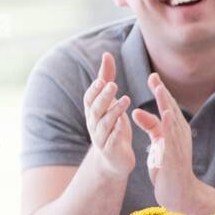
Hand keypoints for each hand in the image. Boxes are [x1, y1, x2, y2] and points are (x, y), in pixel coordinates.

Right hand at [82, 51, 134, 179]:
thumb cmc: (111, 125)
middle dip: (103, 97)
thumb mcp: (108, 101)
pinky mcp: (111, 149)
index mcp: (93, 111)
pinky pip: (113, 139)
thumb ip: (106, 79)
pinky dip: (117, 131)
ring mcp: (101, 137)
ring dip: (113, 111)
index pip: (89, 98)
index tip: (102, 80)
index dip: (94, 90)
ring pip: (104, 123)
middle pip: (95, 109)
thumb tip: (106, 55)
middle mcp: (93, 123)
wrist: (113, 159)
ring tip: (125, 99)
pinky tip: (124, 123)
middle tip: (113, 85)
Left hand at [131, 71, 208, 212]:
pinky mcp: (176, 155)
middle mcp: (180, 134)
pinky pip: (173, 137)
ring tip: (159, 88)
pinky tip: (166, 113)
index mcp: (176, 129)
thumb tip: (136, 112)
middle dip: (162, 92)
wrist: (179, 192)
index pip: (168, 106)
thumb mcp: (157, 143)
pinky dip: (170, 124)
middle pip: (171, 108)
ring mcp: (179, 144)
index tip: (152, 76)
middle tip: (153, 76)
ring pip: (173, 119)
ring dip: (166, 104)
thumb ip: (150, 126)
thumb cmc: (168, 167)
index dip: (160, 91)